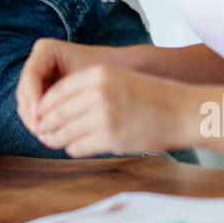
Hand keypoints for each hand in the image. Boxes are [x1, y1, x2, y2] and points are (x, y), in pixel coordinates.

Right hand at [16, 37, 115, 129]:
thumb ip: (62, 95)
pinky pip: (34, 110)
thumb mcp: (85, 81)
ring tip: (45, 137)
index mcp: (45, 50)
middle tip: (40, 132)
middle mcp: (37, 62)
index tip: (39, 117)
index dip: (31, 97)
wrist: (117, 72)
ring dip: (33, 121)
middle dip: (30, 113)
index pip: (31, 75)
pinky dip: (40, 123)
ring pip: (26, 102)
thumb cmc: (104, 73)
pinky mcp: (42, 93)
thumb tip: (38, 116)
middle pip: (24, 90)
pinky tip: (50, 136)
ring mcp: (38, 78)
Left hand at [31, 62, 186, 156]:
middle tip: (42, 132)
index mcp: (97, 74)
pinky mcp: (110, 138)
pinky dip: (73, 148)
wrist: (183, 112)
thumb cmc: (151, 97)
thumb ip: (87, 90)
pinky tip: (77, 146)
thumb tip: (54, 108)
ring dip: (56, 139)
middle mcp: (97, 93)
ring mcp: (103, 116)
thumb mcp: (117, 79)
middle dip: (46, 125)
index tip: (40, 116)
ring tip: (54, 141)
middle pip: (55, 113)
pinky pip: (77, 147)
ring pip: (64, 132)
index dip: (43, 107)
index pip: (56, 92)